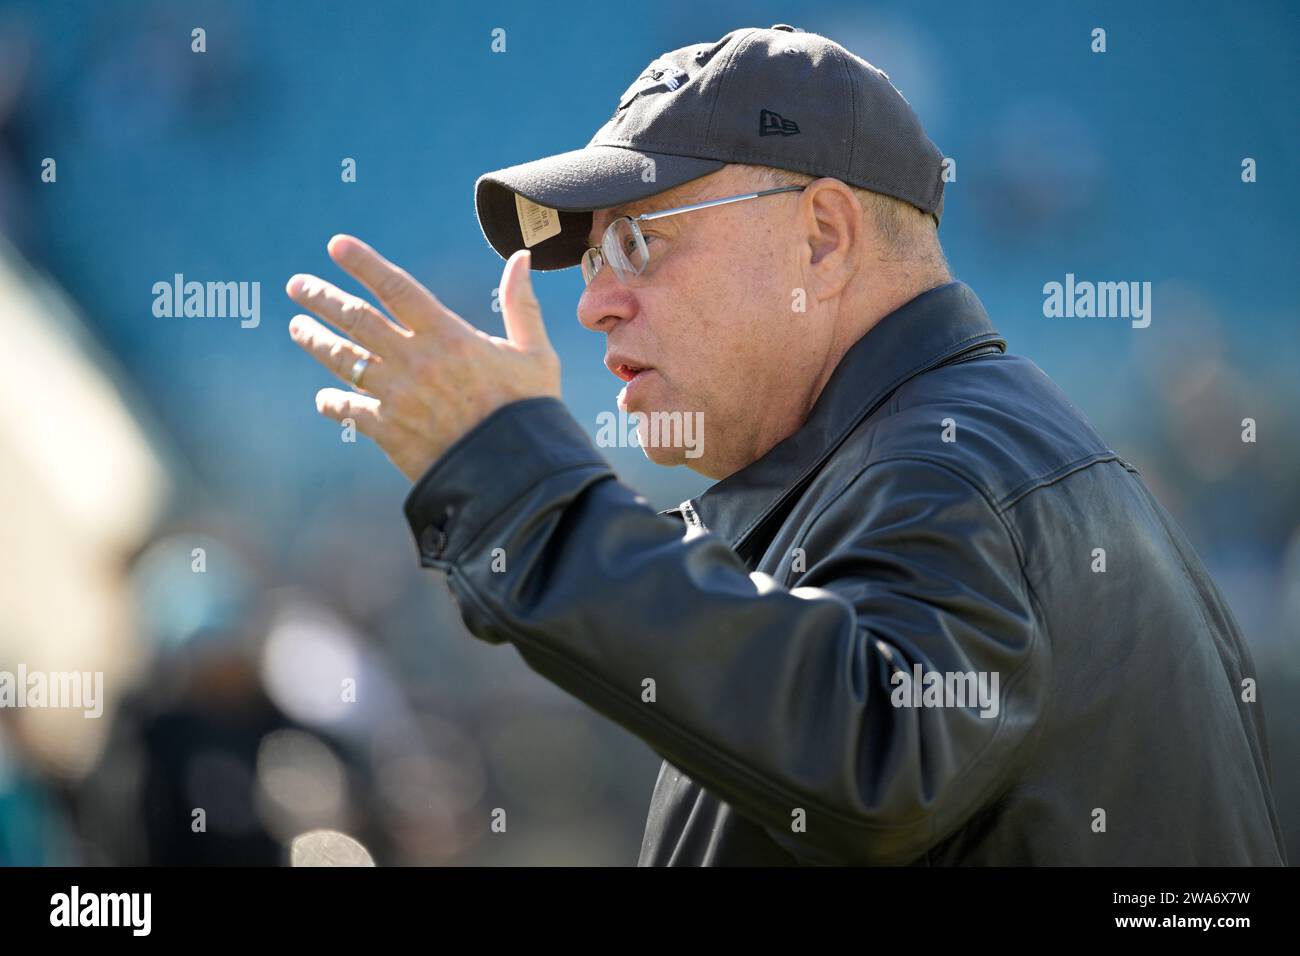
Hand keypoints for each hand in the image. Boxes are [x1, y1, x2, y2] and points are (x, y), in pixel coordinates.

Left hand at [286, 235, 560, 480]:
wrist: (515, 472)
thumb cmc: (529, 410)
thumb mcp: (535, 353)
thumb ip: (521, 304)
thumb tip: (521, 257)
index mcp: (448, 336)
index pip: (396, 288)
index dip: (364, 264)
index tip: (336, 246)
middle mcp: (415, 360)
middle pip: (356, 319)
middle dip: (322, 298)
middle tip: (297, 285)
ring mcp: (397, 396)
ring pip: (344, 360)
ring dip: (316, 341)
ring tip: (297, 327)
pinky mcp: (389, 431)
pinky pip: (349, 409)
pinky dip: (333, 402)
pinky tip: (325, 398)